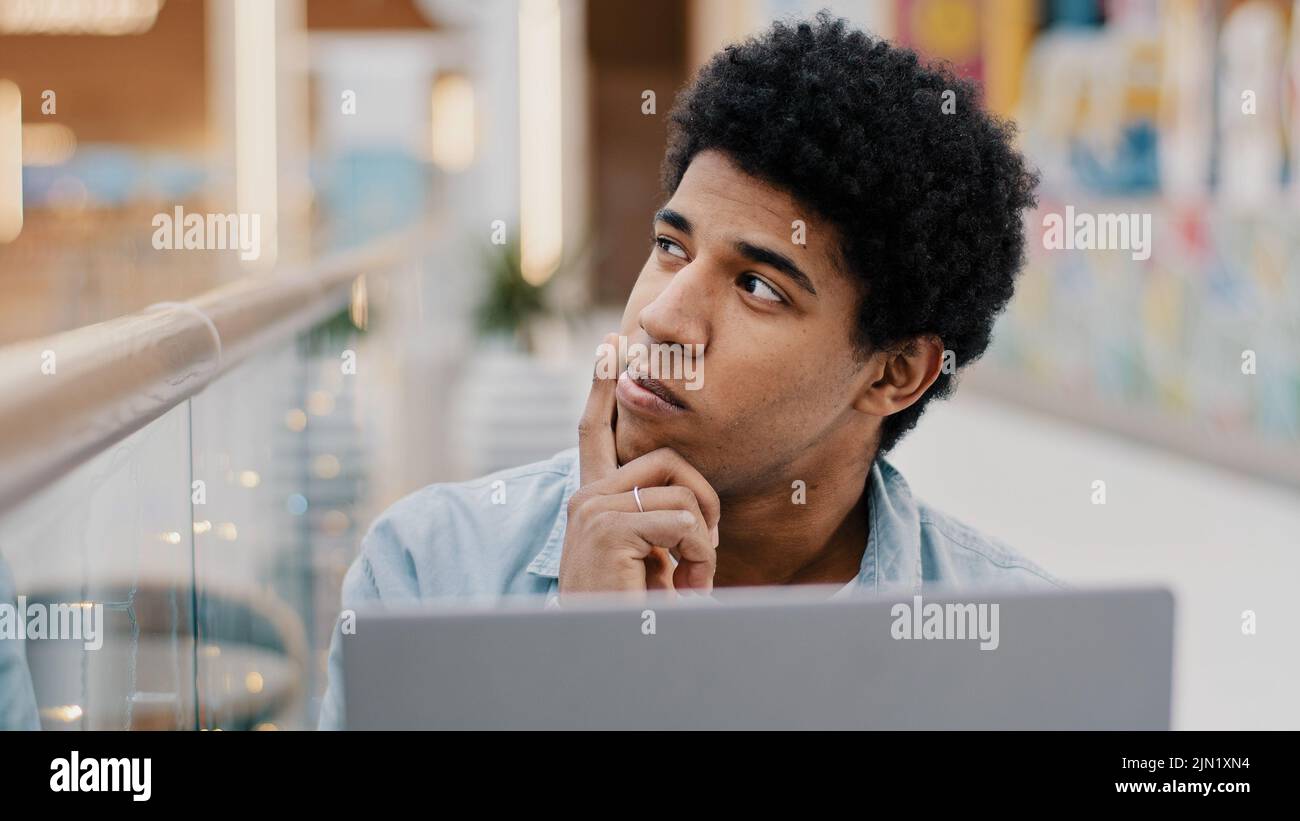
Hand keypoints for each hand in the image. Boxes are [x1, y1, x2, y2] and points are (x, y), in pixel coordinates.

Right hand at [557, 334, 720, 598]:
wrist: (608, 650)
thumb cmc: (635, 612)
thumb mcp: (650, 560)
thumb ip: (659, 523)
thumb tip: (689, 501)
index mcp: (593, 503)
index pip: (595, 433)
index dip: (603, 387)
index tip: (610, 345)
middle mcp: (586, 498)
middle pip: (666, 461)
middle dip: (703, 503)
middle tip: (704, 554)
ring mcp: (593, 509)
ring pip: (682, 493)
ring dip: (702, 542)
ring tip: (690, 580)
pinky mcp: (607, 527)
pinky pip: (684, 522)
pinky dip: (699, 558)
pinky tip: (683, 587)